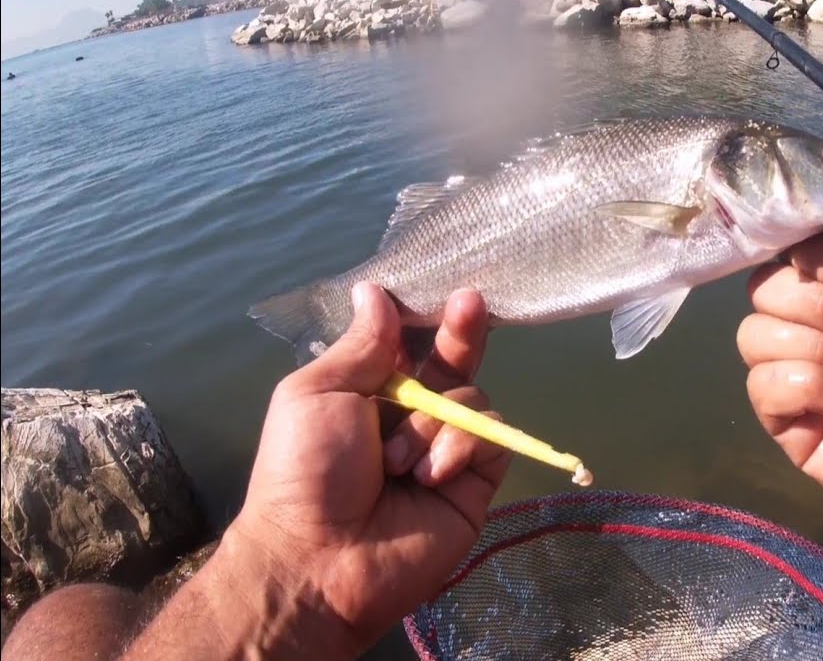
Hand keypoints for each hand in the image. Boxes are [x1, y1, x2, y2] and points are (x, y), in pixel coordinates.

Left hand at [225, 281, 510, 652]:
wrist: (322, 559)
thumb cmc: (305, 471)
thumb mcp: (317, 394)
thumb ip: (361, 345)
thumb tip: (375, 290)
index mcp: (368, 390)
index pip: (409, 342)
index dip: (425, 317)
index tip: (440, 290)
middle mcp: (411, 414)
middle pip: (452, 360)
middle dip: (461, 332)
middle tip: (470, 302)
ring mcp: (446, 447)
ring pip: (472, 398)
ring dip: (433, 423)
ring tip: (397, 463)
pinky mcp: (475, 481)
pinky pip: (490, 438)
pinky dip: (460, 448)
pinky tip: (429, 475)